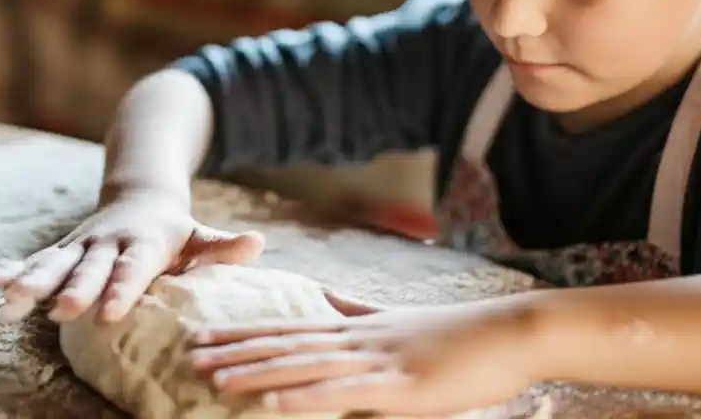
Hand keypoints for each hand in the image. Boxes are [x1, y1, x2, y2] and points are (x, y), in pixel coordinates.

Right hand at [0, 190, 264, 323]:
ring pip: (54, 263)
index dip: (123, 289)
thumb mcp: (200, 235)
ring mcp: (82, 245)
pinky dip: (13, 269)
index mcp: (144, 242)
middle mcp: (108, 242)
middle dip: (74, 289)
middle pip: (89, 268)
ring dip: (32, 282)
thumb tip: (257, 243)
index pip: (134, 268)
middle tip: (60, 311)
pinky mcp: (63, 250)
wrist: (140, 193)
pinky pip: (35, 260)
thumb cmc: (176, 229)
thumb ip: (223, 246)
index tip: (112, 313)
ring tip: (9, 301)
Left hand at [186, 296, 537, 415]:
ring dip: (258, 372)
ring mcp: (379, 361)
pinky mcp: (401, 387)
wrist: (511, 333)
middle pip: (287, 344)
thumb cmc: (460, 334)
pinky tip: (273, 402)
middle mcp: (360, 340)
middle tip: (190, 356)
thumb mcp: (400, 320)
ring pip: (306, 366)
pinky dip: (306, 397)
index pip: (289, 328)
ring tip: (216, 378)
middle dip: (237, 352)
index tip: (204, 336)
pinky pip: (344, 393)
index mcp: (358, 328)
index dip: (244, 333)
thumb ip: (359, 310)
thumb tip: (327, 298)